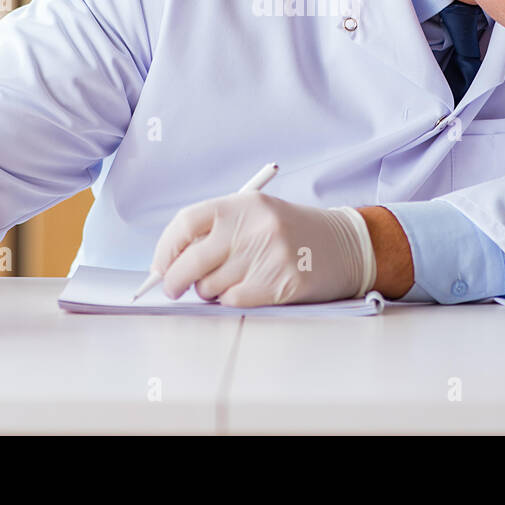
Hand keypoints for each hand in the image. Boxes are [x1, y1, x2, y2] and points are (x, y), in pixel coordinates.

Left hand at [149, 193, 376, 306]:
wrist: (345, 244)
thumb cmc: (291, 232)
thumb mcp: (256, 216)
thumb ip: (216, 232)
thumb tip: (168, 263)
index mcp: (243, 204)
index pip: (186, 223)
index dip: (165, 248)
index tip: (159, 266)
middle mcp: (254, 227)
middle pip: (191, 261)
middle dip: (173, 280)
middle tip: (172, 288)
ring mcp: (268, 256)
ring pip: (209, 287)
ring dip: (209, 291)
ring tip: (231, 280)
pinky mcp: (280, 284)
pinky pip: (233, 301)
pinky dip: (232, 300)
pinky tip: (249, 289)